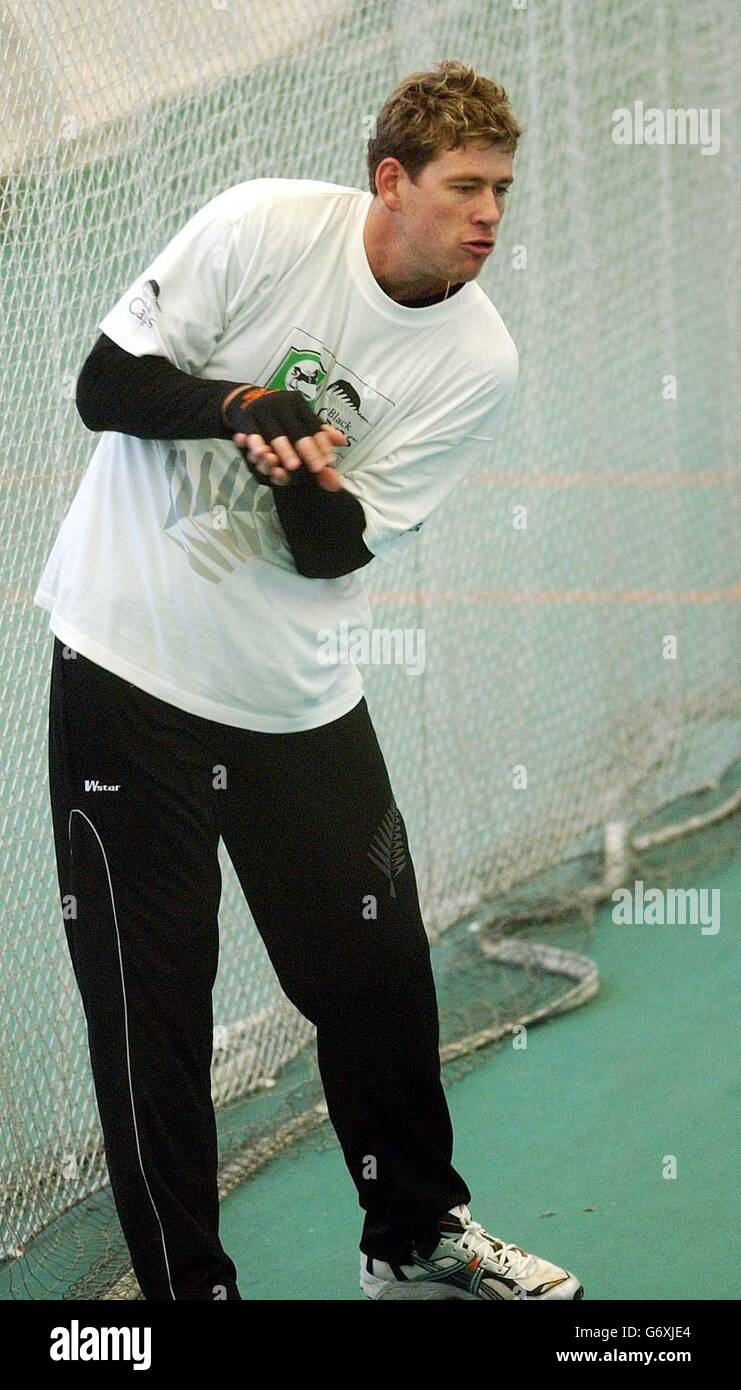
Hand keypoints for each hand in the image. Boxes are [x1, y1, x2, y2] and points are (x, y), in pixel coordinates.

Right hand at [222, 384, 347, 489]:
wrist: (246, 398)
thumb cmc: (280, 414)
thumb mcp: (299, 418)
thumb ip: (319, 434)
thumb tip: (343, 441)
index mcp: (298, 404)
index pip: (313, 425)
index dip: (322, 444)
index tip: (330, 460)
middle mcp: (282, 404)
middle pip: (297, 430)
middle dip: (307, 450)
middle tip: (317, 468)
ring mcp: (264, 410)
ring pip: (276, 434)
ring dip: (284, 451)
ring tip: (292, 467)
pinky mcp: (247, 418)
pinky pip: (253, 434)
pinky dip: (256, 444)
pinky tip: (262, 454)